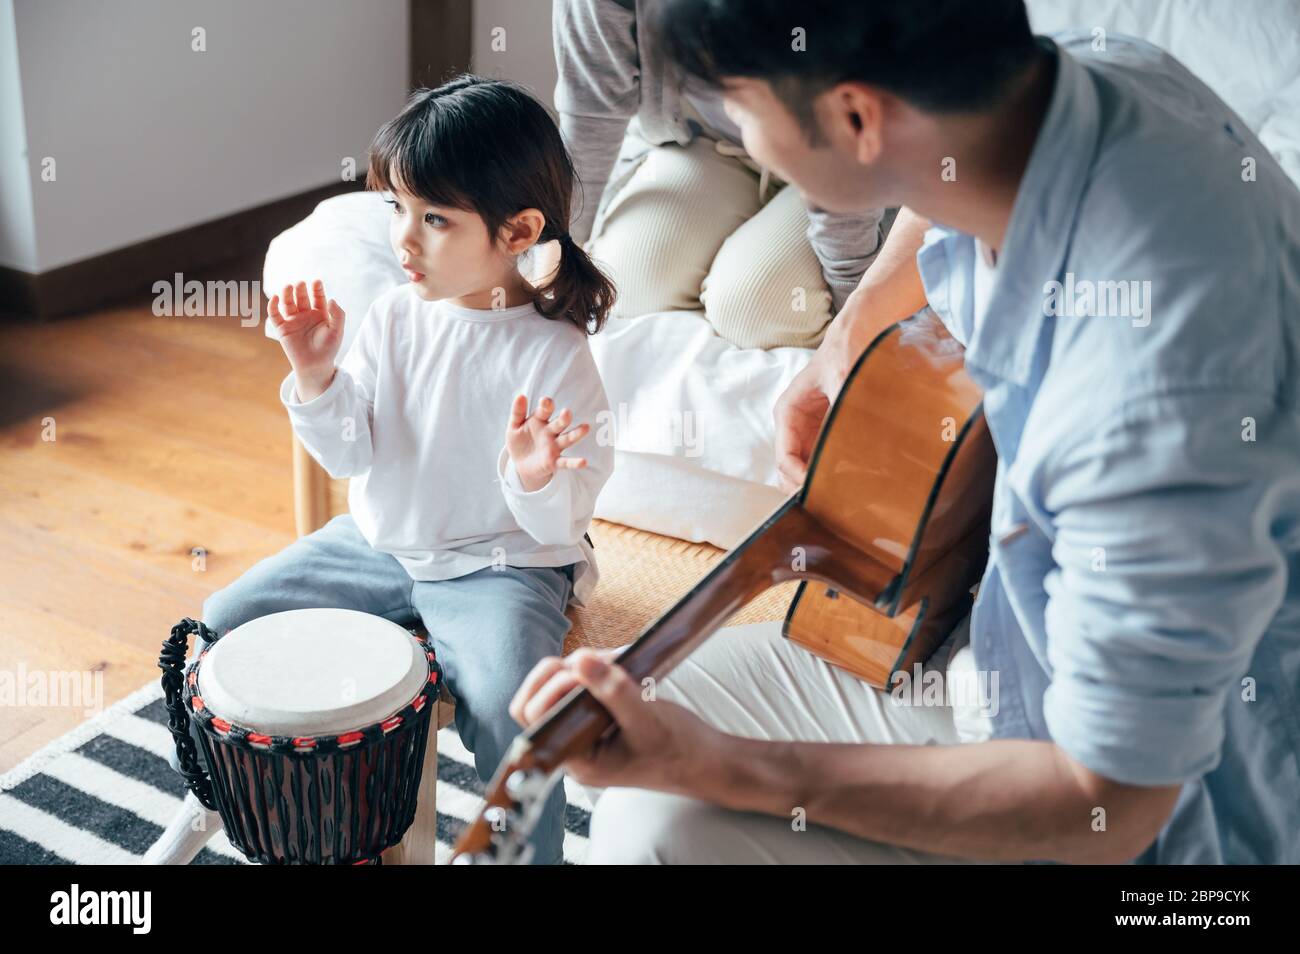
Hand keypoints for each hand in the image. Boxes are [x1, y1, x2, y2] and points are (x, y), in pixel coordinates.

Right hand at [268, 279, 344, 394]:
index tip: (317, 281)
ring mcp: (293, 321)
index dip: (317, 289)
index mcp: (320, 314)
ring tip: (289, 286)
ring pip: (288, 303)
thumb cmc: (328, 349)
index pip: (318, 297)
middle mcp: (306, 315)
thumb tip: (331, 299)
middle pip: (301, 297)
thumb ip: (338, 315)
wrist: (315, 366)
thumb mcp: (337, 331)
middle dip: (301, 290)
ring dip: (287, 294)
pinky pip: (275, 315)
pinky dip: (273, 306)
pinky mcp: (282, 328)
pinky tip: (275, 297)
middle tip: (300, 283)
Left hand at [505, 394, 590, 491]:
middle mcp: (550, 432)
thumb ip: (517, 412)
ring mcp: (554, 447)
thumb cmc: (519, 442)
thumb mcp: (514, 426)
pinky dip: (575, 462)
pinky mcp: (554, 462)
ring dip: (576, 434)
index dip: (546, 405)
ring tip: (585, 428)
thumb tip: (520, 396)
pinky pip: (566, 462)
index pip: (545, 410)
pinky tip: (583, 462)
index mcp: (540, 421)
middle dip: (563, 418)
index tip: (545, 401)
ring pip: (567, 439)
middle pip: (559, 423)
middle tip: (566, 413)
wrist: (520, 464)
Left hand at [508, 648, 719, 792]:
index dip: (550, 691)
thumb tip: (581, 661)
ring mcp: (586, 732)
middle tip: (591, 661)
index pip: (537, 724)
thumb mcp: (646, 719)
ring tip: (612, 663)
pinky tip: (616, 666)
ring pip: (558, 692)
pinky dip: (592, 671)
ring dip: (578, 670)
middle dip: (559, 675)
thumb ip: (613, 691)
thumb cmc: (680, 751)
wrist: (705, 761)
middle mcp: (576, 748)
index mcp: (580, 761)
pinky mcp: (598, 718)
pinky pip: (580, 689)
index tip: (581, 672)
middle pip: (538, 705)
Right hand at [773, 345, 843, 493]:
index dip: (798, 479)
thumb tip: (846, 441)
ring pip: (805, 468)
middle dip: (803, 488)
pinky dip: (830, 474)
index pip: (784, 458)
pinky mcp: (826, 432)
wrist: (861, 334)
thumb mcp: (843, 380)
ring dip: (816, 484)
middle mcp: (794, 425)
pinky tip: (847, 485)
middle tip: (825, 507)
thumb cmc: (846, 352)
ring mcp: (810, 430)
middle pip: (790, 469)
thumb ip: (840, 410)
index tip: (816, 493)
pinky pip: (823, 460)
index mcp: (788, 413)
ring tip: (837, 501)